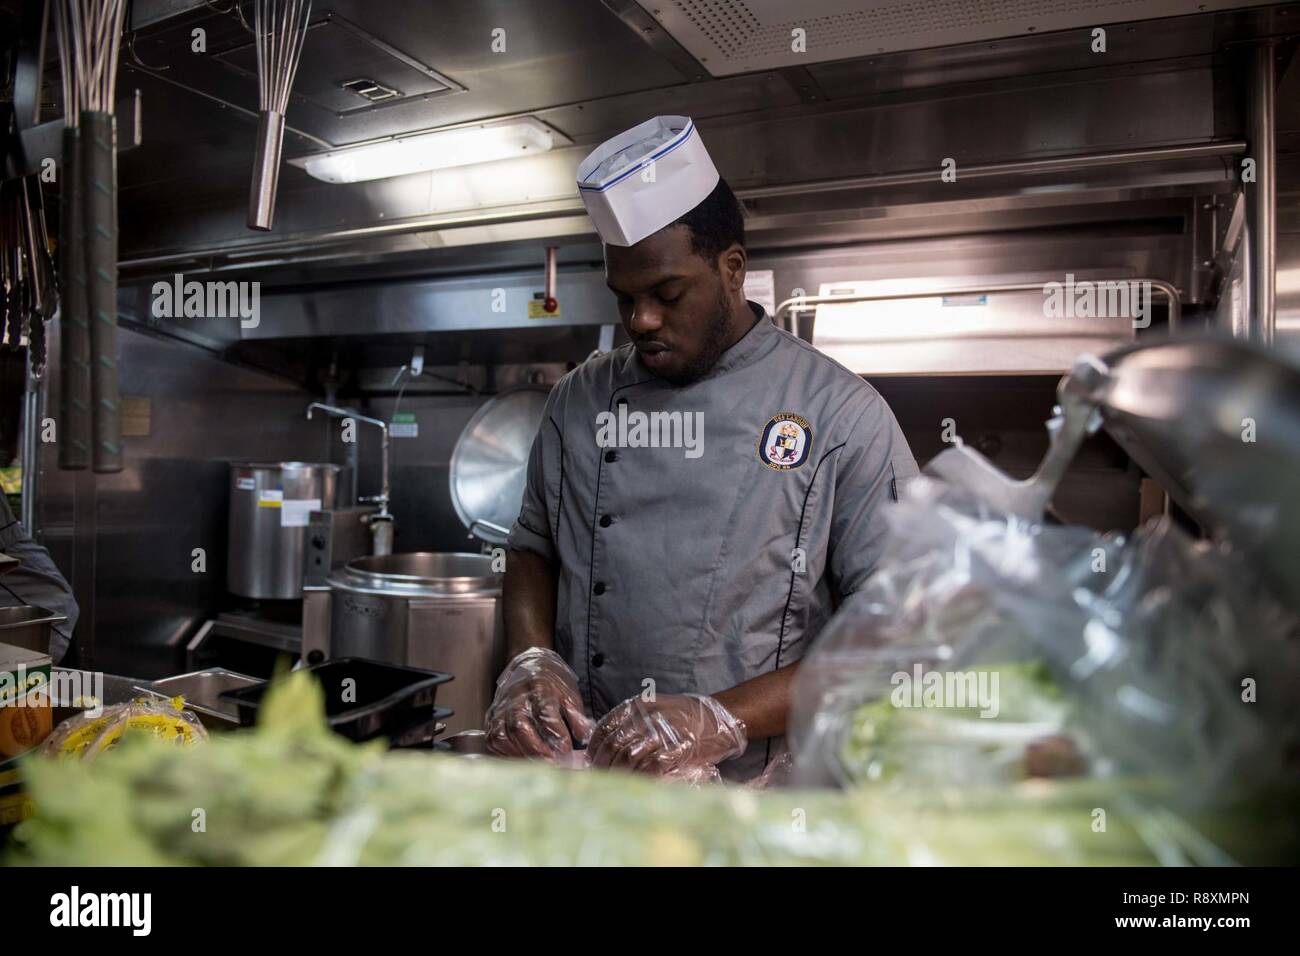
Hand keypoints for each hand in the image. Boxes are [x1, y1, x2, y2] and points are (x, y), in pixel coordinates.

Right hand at [484, 648, 593, 761]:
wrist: (527, 665)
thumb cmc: (551, 684)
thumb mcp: (569, 694)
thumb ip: (577, 716)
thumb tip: (584, 737)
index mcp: (539, 687)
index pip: (545, 711)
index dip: (555, 732)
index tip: (566, 748)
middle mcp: (516, 697)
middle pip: (520, 726)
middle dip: (535, 748)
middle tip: (550, 762)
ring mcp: (501, 707)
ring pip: (503, 734)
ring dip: (520, 753)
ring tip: (537, 764)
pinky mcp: (492, 717)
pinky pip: (493, 738)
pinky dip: (505, 752)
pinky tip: (520, 757)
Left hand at [587, 694, 747, 780]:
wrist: (721, 718)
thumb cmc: (684, 717)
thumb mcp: (655, 708)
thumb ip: (632, 721)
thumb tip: (604, 745)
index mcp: (639, 705)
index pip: (606, 726)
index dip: (595, 747)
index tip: (592, 760)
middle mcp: (649, 716)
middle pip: (615, 744)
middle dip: (604, 764)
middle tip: (602, 777)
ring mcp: (665, 731)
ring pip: (630, 756)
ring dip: (620, 773)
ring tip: (617, 782)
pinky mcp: (680, 748)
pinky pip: (653, 766)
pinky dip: (642, 777)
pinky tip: (640, 782)